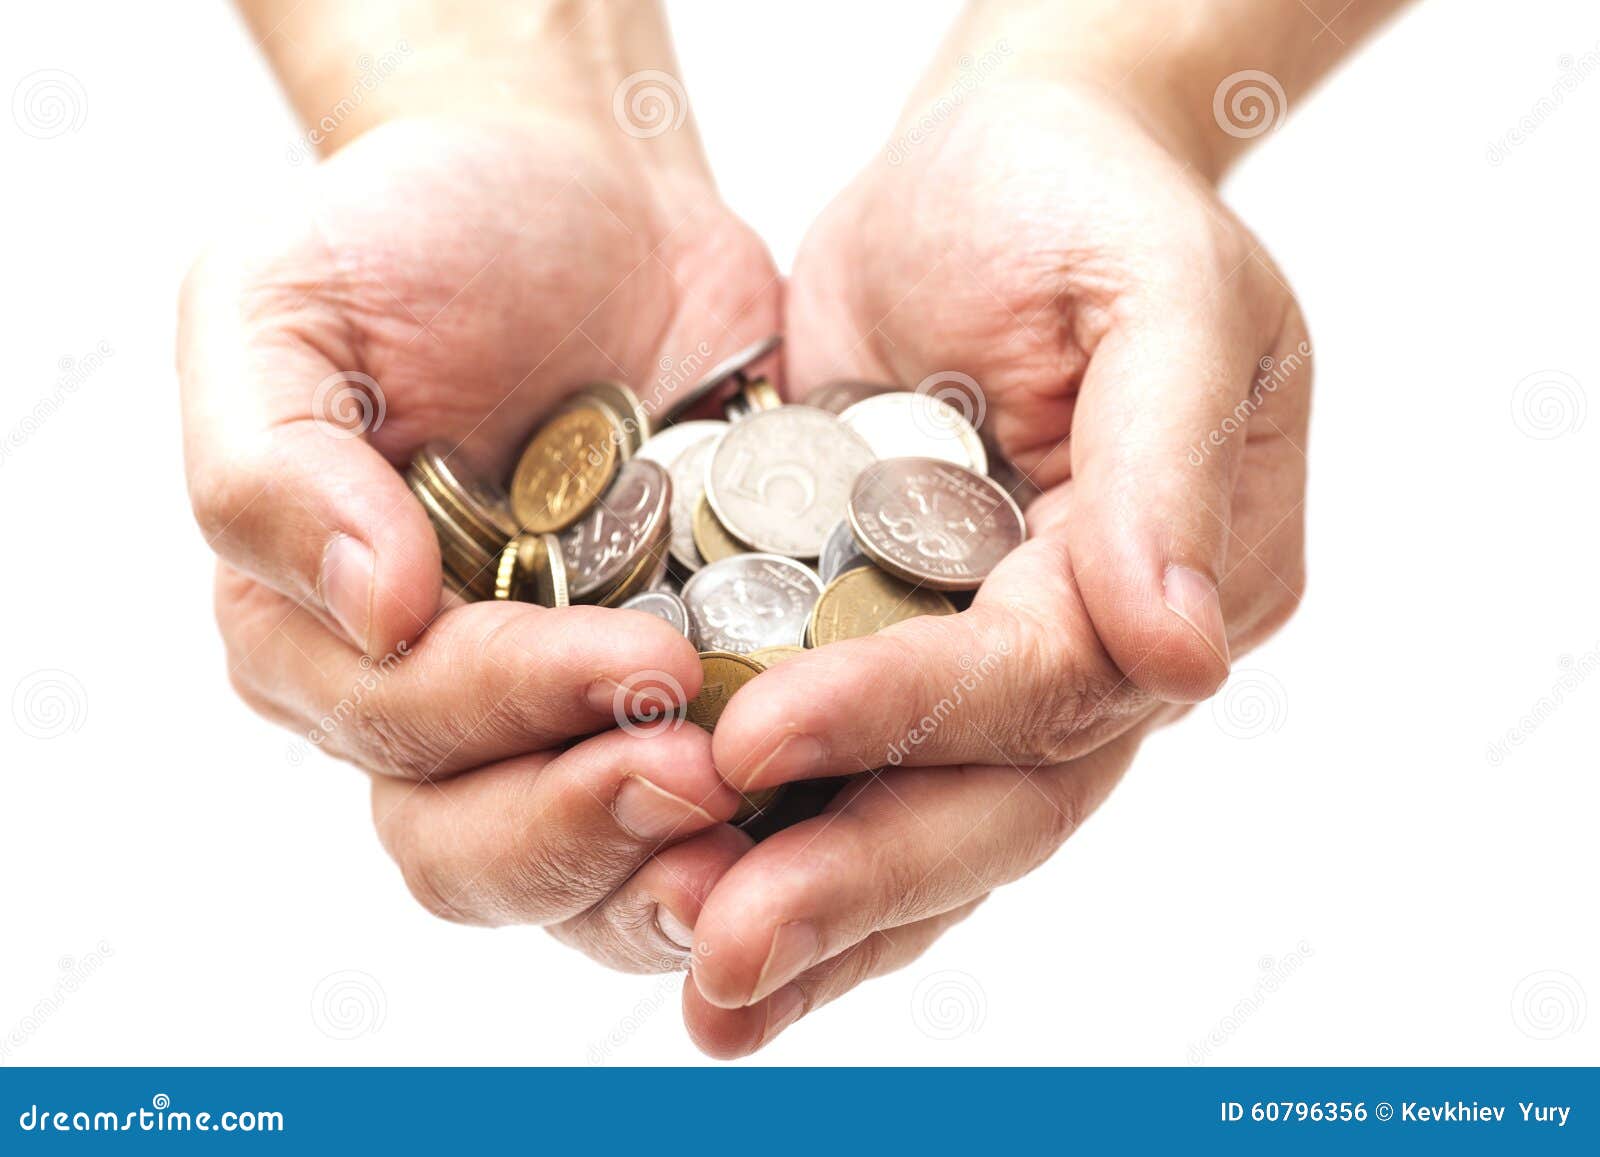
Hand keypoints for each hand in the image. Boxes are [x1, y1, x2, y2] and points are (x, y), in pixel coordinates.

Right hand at [180, 105, 780, 970]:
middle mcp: (430, 706)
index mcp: (317, 635)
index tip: (641, 657)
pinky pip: (699, 823)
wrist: (591, 201)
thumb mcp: (284, 303)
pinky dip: (756, 843)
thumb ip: (271, 464)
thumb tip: (377, 615)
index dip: (511, 713)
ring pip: (582, 879)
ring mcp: (558, 720)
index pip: (399, 734)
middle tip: (709, 771)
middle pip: (474, 849)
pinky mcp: (680, 702)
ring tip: (767, 829)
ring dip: (667, 874)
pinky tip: (822, 821)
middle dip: (588, 825)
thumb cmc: (423, 237)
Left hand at [682, 76, 1309, 1052]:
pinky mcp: (891, 636)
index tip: (759, 738)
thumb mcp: (1162, 292)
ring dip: (813, 909)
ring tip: (703, 987)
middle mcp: (1090, 651)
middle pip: (985, 802)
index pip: (1041, 689)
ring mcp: (989, 658)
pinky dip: (782, 841)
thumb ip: (1163, 465)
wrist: (997, 165)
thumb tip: (1185, 652)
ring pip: (914, 817)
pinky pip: (844, 766)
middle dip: (854, 880)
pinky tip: (690, 909)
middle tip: (724, 960)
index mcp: (1184, 584)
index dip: (906, 720)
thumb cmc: (1086, 202)